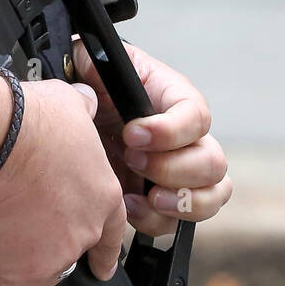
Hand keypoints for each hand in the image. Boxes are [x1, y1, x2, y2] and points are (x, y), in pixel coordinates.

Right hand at [0, 78, 126, 285]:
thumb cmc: (26, 120)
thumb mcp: (69, 105)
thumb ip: (80, 115)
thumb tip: (82, 104)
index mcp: (101, 195)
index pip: (109, 231)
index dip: (100, 246)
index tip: (101, 261)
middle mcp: (83, 229)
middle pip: (73, 254)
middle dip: (54, 248)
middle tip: (31, 237)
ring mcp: (53, 254)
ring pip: (44, 276)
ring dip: (26, 267)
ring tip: (6, 256)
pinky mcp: (19, 269)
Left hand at [73, 40, 232, 236]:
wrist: (70, 122)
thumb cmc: (87, 87)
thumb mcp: (89, 64)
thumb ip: (92, 63)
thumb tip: (87, 72)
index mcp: (173, 100)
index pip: (197, 116)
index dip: (171, 130)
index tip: (133, 133)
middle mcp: (186, 139)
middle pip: (213, 161)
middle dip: (173, 167)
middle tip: (132, 160)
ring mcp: (178, 172)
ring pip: (212, 194)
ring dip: (183, 200)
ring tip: (148, 196)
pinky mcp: (159, 200)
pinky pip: (177, 222)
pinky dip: (157, 220)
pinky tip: (128, 209)